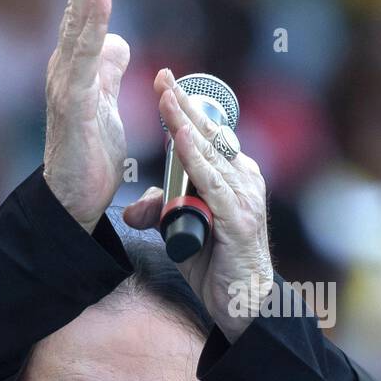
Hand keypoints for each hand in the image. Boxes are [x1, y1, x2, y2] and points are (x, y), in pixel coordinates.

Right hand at [43, 0, 129, 234]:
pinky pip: (82, 59)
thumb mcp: (106, 103)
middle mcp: (65, 67)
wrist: (73, 201)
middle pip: (80, 7)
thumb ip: (108, 70)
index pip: (90, 10)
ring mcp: (64, 84)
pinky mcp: (71, 105)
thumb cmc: (89, 155)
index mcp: (77, 65)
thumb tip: (119, 42)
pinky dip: (90, 26)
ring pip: (76, 26)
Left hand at [122, 68, 273, 341]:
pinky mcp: (238, 219)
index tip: (164, 82)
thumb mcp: (180, 231)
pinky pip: (213, 182)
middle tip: (163, 77)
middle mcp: (243, 180)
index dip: (185, 109)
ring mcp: (244, 197)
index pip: (207, 135)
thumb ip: (161, 213)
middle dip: (184, 105)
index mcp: (233, 177)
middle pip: (210, 135)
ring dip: (186, 124)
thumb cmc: (215, 265)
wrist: (240, 303)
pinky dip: (196, 159)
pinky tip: (181, 139)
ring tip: (166, 97)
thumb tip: (136, 209)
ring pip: (210, 153)